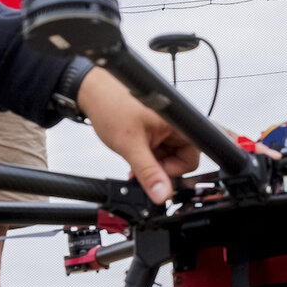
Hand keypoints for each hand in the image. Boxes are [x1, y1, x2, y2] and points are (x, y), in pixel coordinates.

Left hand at [75, 68, 200, 203]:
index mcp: (178, 122)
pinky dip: (148, 156)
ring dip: (153, 163)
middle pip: (182, 159)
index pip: (193, 158)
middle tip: (142, 165)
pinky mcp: (157, 129)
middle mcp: (176, 123)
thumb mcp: (130, 146)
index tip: (158, 175)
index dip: (176, 171)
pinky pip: (160, 150)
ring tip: (135, 157)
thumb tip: (162, 194)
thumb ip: (148, 172)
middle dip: (161, 168)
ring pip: (170, 157)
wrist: (93, 92)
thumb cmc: (111, 106)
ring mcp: (167, 126)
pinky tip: (135, 154)